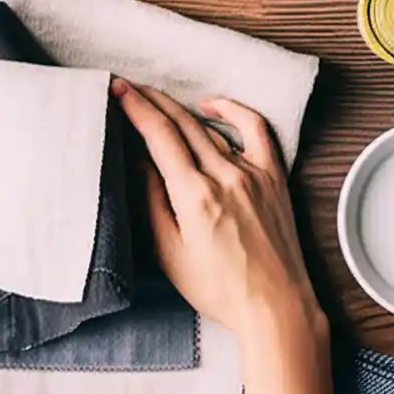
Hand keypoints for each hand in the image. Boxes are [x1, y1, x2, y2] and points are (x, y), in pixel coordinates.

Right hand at [111, 79, 324, 340]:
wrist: (275, 306)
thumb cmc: (219, 289)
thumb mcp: (170, 253)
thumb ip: (152, 202)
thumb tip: (140, 162)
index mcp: (195, 196)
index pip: (159, 136)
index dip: (135, 107)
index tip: (117, 88)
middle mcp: (225, 176)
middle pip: (181, 123)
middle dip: (151, 99)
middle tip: (128, 86)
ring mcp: (253, 173)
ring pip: (210, 127)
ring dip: (180, 108)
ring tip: (157, 98)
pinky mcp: (274, 177)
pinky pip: (255, 130)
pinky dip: (233, 110)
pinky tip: (212, 106)